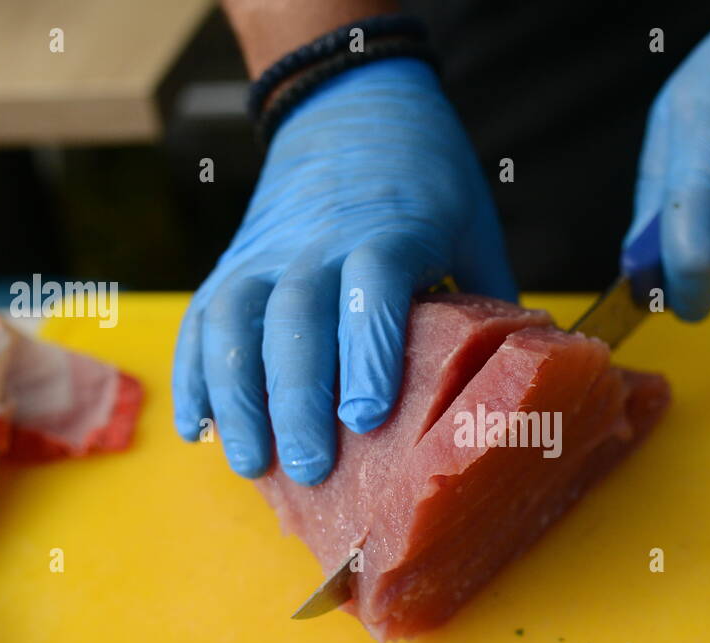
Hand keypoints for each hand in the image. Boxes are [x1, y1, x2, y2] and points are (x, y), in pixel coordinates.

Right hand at [173, 58, 514, 483]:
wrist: (352, 105)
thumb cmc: (427, 181)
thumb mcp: (473, 226)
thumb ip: (490, 301)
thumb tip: (517, 386)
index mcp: (389, 231)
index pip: (371, 288)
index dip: (368, 353)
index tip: (366, 417)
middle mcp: (317, 242)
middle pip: (294, 317)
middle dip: (295, 399)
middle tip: (310, 469)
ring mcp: (266, 252)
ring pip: (233, 320)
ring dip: (235, 396)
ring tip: (251, 463)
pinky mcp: (233, 262)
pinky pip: (200, 318)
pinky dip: (192, 375)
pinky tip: (198, 429)